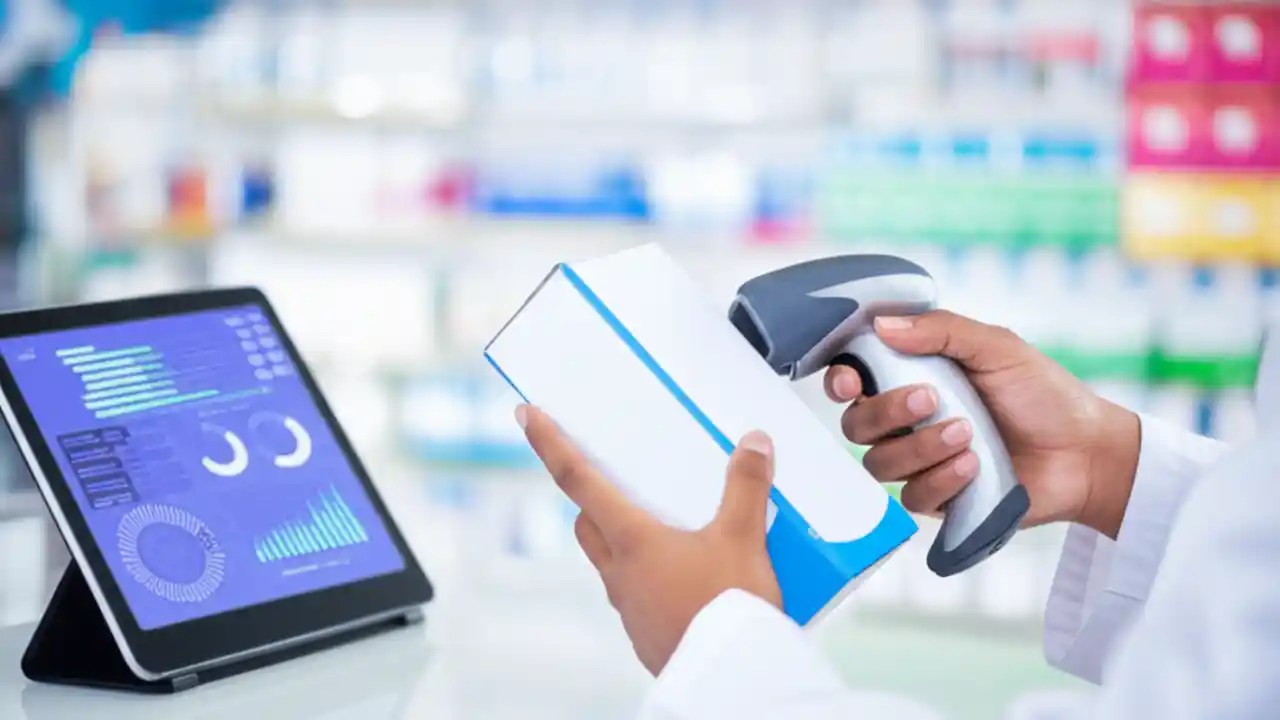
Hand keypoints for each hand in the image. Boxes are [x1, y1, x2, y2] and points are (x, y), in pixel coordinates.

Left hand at [517, 404, 781, 674]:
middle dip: (590, 496)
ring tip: (669, 529)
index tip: (527, 415)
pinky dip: (652, 575)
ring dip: (626, 539)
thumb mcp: (743, 539)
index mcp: (632, 540)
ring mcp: (629, 606)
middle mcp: (619, 572)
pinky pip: (638, 592)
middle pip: (587, 522)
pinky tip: (688, 576)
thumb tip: (752, 444)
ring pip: (611, 560)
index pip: (577, 479)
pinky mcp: (646, 631)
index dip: (549, 443)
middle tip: (610, 479)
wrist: (732, 682)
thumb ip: (747, 488)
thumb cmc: (727, 612)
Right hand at [825, 312, 1140, 538]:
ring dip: (920, 447)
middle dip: (886, 412)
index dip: (840, 380)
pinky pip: (912, 497)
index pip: (853, 380)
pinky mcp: (939, 499)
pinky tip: (974, 467)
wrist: (1085, 453)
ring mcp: (921, 462)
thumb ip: (941, 330)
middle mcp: (908, 421)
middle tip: (931, 399)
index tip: (851, 380)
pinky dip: (941, 480)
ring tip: (968, 435)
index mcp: (912, 377)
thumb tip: (882, 323)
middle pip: (857, 424)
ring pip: (880, 464)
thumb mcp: (997, 348)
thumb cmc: (1043, 394)